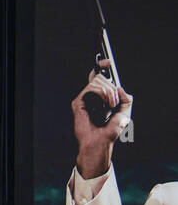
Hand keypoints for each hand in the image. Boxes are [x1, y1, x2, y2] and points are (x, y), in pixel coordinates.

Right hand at [72, 60, 132, 178]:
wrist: (100, 142)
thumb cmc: (110, 131)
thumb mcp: (125, 112)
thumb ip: (126, 98)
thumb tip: (119, 87)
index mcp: (100, 97)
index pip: (99, 76)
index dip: (102, 66)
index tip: (108, 62)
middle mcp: (91, 96)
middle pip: (100, 77)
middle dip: (112, 88)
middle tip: (114, 102)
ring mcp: (84, 99)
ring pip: (97, 81)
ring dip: (109, 92)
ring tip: (110, 106)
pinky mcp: (78, 102)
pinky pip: (92, 88)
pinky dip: (102, 94)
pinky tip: (104, 105)